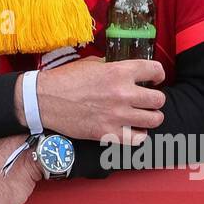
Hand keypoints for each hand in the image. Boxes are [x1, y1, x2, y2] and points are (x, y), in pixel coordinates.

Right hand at [20, 56, 165, 141]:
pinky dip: (139, 135)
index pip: (155, 70)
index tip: (156, 79)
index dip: (158, 74)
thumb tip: (126, 71)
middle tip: (147, 100)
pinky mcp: (108, 133)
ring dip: (150, 117)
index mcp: (118, 72)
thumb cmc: (65, 79)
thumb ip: (112, 67)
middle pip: (158, 99)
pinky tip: (133, 131)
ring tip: (142, 116)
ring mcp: (117, 116)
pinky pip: (138, 139)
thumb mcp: (91, 64)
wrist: (44, 99)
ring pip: (154, 120)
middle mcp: (122, 94)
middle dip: (155, 99)